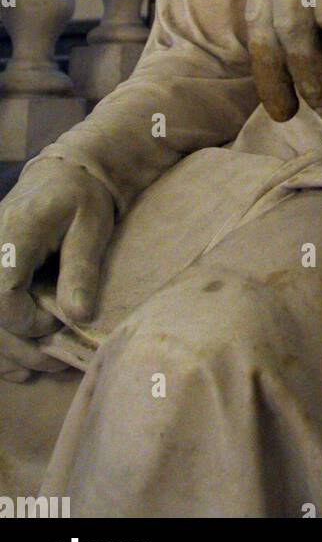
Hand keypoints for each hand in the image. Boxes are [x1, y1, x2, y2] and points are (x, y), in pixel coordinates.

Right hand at [0, 159, 113, 381]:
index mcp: (11, 236)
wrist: (61, 176)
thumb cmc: (81, 198)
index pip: (3, 293)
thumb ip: (81, 269)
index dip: (29, 321)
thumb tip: (78, 317)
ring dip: (9, 350)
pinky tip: (20, 363)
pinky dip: (2, 342)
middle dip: (20, 346)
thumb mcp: (91, 227)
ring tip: (42, 365)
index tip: (60, 323)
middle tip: (56, 360)